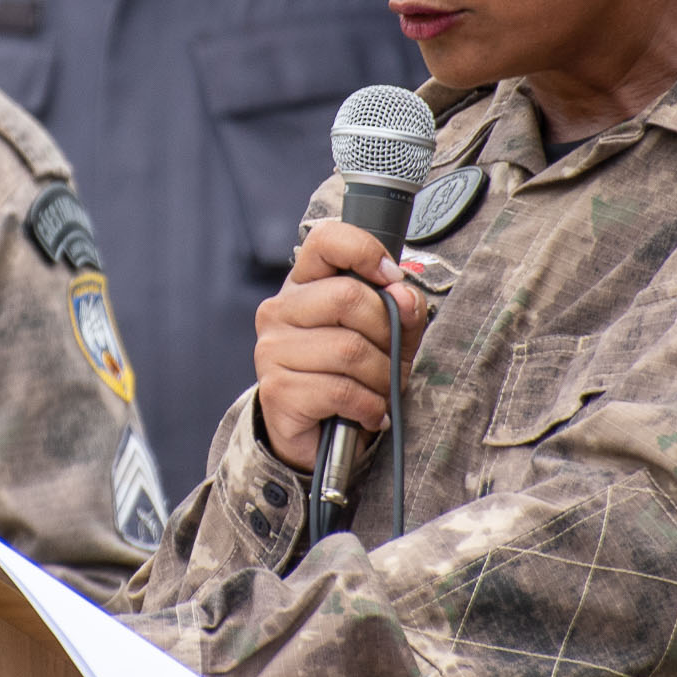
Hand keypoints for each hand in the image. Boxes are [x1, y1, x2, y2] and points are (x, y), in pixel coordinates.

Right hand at [254, 220, 429, 471]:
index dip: (365, 251)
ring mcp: (272, 349)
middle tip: (390, 359)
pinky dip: (368, 406)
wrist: (319, 436)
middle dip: (386, 334)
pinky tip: (366, 412)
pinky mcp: (277, 390)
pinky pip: (341, 390)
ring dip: (381, 378)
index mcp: (304, 284)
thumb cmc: (353, 375)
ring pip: (349, 349)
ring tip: (379, 391)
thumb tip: (404, 296)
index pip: (326, 240)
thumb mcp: (387, 335)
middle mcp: (280, 310)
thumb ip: (401, 310)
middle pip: (348, 297)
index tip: (390, 279)